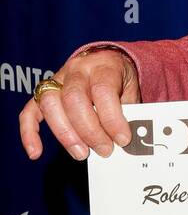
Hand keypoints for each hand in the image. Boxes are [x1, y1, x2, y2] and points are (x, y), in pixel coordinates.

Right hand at [19, 49, 139, 161]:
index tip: (122, 139)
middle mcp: (78, 69)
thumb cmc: (120, 80)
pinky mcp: (44, 93)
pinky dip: (29, 133)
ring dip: (65, 134)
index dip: (112, 119)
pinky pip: (29, 111)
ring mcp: (57, 79)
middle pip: (74, 98)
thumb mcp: (131, 90)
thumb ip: (128, 113)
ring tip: (82, 153)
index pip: (103, 91)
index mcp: (103, 66)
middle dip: (89, 130)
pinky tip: (35, 153)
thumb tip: (124, 141)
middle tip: (104, 150)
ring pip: (50, 104)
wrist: (106, 61)